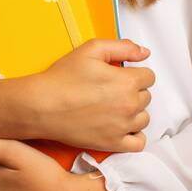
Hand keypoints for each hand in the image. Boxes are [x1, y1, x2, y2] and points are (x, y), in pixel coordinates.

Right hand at [23, 37, 154, 152]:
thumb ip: (123, 47)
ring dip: (134, 112)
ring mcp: (122, 126)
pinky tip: (123, 127)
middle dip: (133, 91)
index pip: (149, 77)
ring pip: (144, 118)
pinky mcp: (113, 143)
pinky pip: (138, 143)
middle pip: (146, 97)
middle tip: (112, 90)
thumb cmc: (62, 78)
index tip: (122, 76)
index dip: (135, 73)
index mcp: (127, 81)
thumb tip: (144, 53)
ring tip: (114, 107)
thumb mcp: (92, 49)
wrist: (42, 106)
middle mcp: (129, 105)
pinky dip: (135, 136)